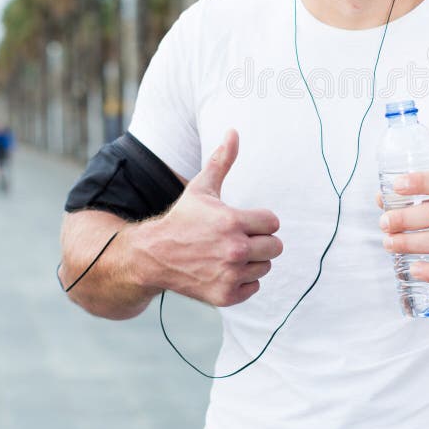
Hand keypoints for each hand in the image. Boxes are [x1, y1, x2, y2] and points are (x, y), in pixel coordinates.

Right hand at [138, 129, 282, 306]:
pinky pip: (254, 287)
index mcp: (233, 222)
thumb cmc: (182, 218)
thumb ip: (222, 161)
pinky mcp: (226, 296)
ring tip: (228, 254)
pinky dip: (243, 281)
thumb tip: (233, 131)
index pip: (273, 222)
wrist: (153, 256)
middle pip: (275, 246)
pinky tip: (224, 270)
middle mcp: (234, 250)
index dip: (259, 221)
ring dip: (252, 261)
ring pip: (265, 266)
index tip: (241, 221)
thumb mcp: (202, 188)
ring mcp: (230, 275)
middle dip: (259, 241)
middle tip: (236, 238)